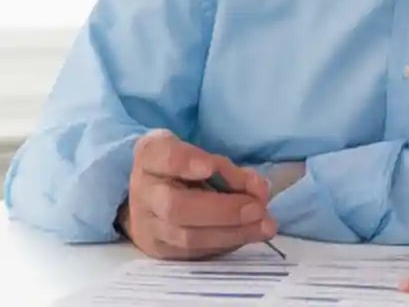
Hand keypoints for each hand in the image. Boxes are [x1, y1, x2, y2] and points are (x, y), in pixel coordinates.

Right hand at [117, 129, 275, 259]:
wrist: (150, 197)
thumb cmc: (181, 169)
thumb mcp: (199, 153)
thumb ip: (226, 167)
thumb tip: (258, 189)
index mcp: (150, 156)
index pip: (163, 157)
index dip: (185, 162)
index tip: (209, 166)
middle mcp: (144, 192)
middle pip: (176, 207)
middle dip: (222, 210)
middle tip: (257, 208)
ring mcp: (148, 227)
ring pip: (187, 237)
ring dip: (232, 233)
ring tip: (264, 226)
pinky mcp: (161, 251)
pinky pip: (195, 253)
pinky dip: (226, 244)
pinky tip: (248, 235)